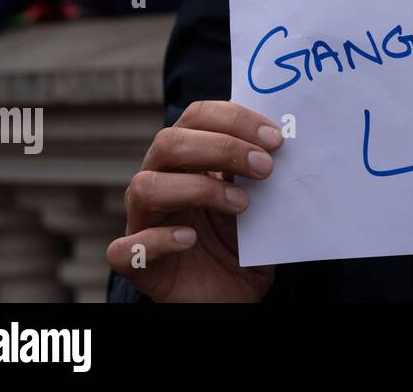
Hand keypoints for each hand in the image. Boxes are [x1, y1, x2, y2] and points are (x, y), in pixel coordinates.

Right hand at [107, 100, 281, 302]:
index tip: (275, 138)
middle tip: (265, 167)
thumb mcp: (260, 200)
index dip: (234, 120)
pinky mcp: (137, 263)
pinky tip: (190, 240)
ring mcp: (143, 221)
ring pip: (145, 187)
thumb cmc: (244, 239)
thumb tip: (286, 141)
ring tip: (242, 205)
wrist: (233, 295)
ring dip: (198, 189)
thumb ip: (263, 172)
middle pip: (168, 142)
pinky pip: (126, 248)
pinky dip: (160, 240)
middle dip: (222, 148)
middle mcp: (159, 181)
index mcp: (187, 158)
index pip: (197, 117)